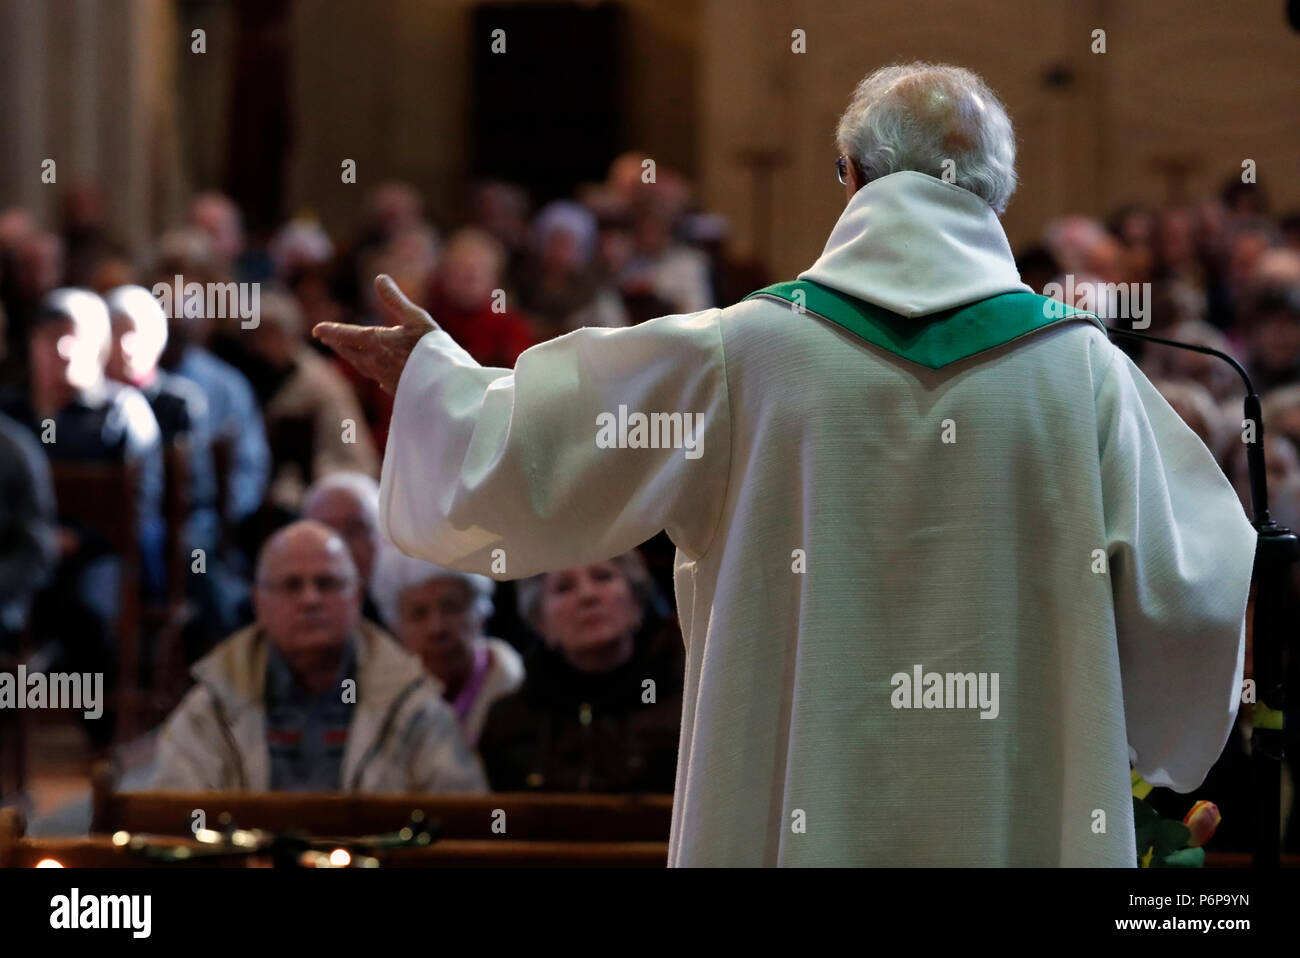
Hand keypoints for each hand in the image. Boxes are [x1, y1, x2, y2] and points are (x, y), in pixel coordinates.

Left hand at [313, 274, 438, 394]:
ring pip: (362, 367)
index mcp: (376, 342)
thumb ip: (395, 299)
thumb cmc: (431, 350)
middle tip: (326, 339)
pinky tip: (377, 375)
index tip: (316, 329)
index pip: (346, 335)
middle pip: (350, 353)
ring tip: (348, 354)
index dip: (330, 331)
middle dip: (337, 344)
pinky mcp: (396, 390)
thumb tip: (379, 277)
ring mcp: (384, 379)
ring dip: (351, 357)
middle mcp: (375, 362)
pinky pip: (377, 378)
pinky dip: (371, 371)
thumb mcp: (416, 318)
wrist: (444, 387)